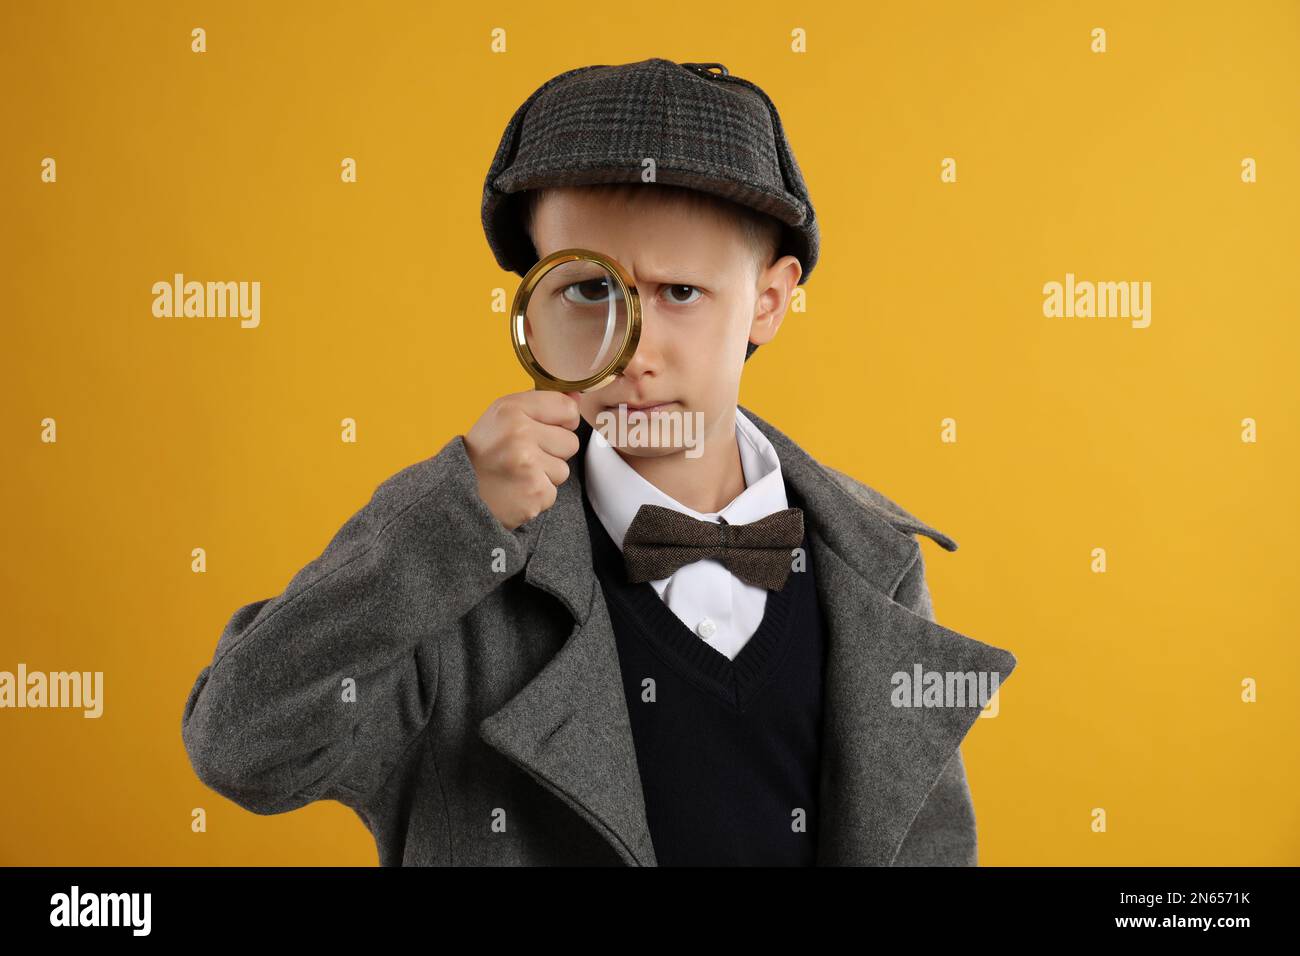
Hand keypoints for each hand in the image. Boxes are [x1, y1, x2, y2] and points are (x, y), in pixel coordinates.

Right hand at [464, 389, 582, 530]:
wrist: (458, 491)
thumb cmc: (485, 451)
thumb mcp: (504, 415)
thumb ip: (541, 403)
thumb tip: (577, 396)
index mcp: (512, 409)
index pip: (567, 408)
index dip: (562, 421)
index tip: (545, 429)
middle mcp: (520, 434)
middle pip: (571, 442)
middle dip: (553, 452)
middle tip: (524, 456)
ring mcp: (528, 466)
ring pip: (563, 470)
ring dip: (545, 475)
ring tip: (519, 473)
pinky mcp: (534, 494)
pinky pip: (553, 492)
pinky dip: (538, 494)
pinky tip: (518, 489)